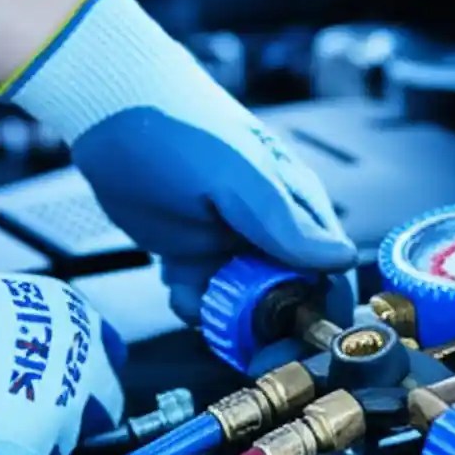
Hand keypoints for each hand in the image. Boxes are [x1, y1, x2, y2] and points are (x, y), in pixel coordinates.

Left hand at [0, 0, 356, 322]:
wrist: (111, 115)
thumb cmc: (185, 132)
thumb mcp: (243, 180)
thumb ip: (289, 226)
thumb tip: (344, 260)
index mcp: (298, 207)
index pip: (330, 272)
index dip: (321, 312)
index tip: (298, 339)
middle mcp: (271, 231)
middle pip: (289, 300)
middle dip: (267, 325)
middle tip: (239, 334)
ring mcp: (232, 245)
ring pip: (244, 306)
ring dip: (225, 318)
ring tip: (197, 301)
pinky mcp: (194, 255)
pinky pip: (205, 298)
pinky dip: (194, 306)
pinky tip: (179, 292)